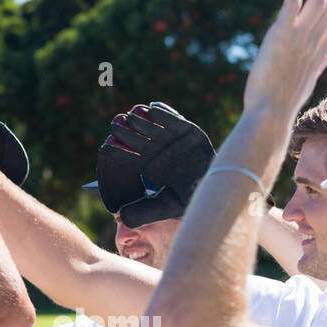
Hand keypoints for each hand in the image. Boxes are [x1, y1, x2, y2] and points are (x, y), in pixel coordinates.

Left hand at [97, 102, 214, 226]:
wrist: (219, 188)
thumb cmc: (191, 198)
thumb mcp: (167, 207)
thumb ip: (145, 212)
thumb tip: (120, 218)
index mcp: (147, 166)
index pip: (128, 157)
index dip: (117, 151)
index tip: (107, 147)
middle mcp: (156, 150)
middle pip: (135, 138)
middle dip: (124, 131)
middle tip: (115, 125)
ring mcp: (170, 138)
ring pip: (150, 125)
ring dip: (140, 119)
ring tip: (132, 116)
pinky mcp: (186, 129)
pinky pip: (172, 119)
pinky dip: (163, 113)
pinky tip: (152, 109)